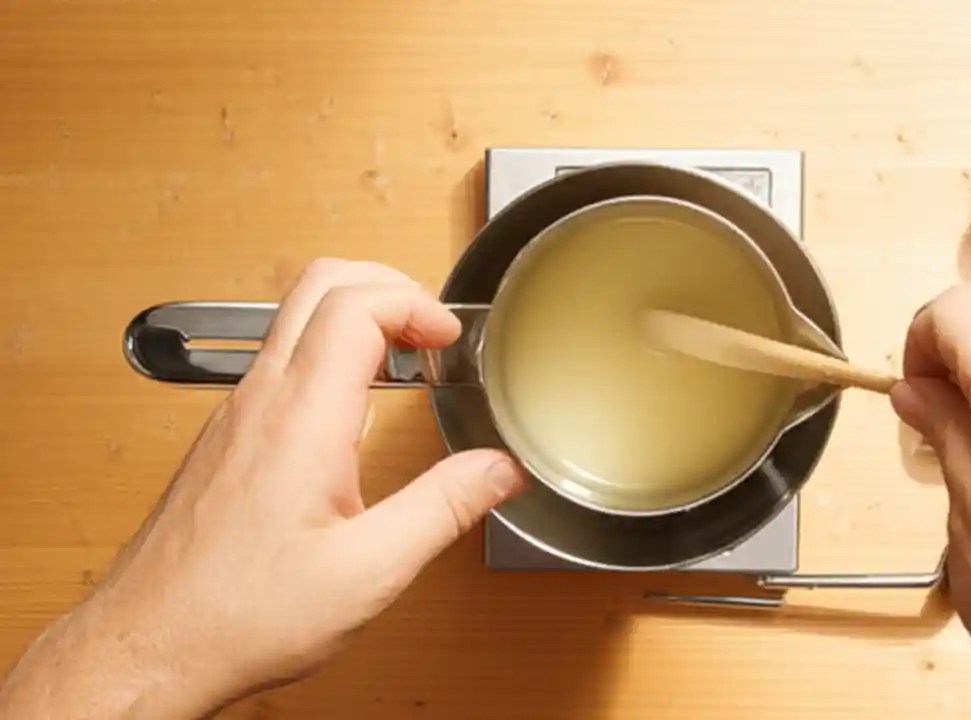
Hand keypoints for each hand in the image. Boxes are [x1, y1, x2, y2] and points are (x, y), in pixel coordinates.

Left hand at [0, 259, 526, 717]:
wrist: (148, 647)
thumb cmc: (240, 616)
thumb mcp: (369, 571)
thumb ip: (444, 509)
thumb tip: (499, 470)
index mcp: (301, 419)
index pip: (355, 304)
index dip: (414, 303)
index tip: (448, 339)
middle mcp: (261, 401)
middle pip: (319, 284)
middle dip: (387, 286)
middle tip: (430, 327)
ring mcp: (236, 414)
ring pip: (294, 318)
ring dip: (358, 319)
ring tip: (406, 362)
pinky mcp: (226, 437)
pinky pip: (280, 362)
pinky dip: (329, 355)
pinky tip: (356, 412)